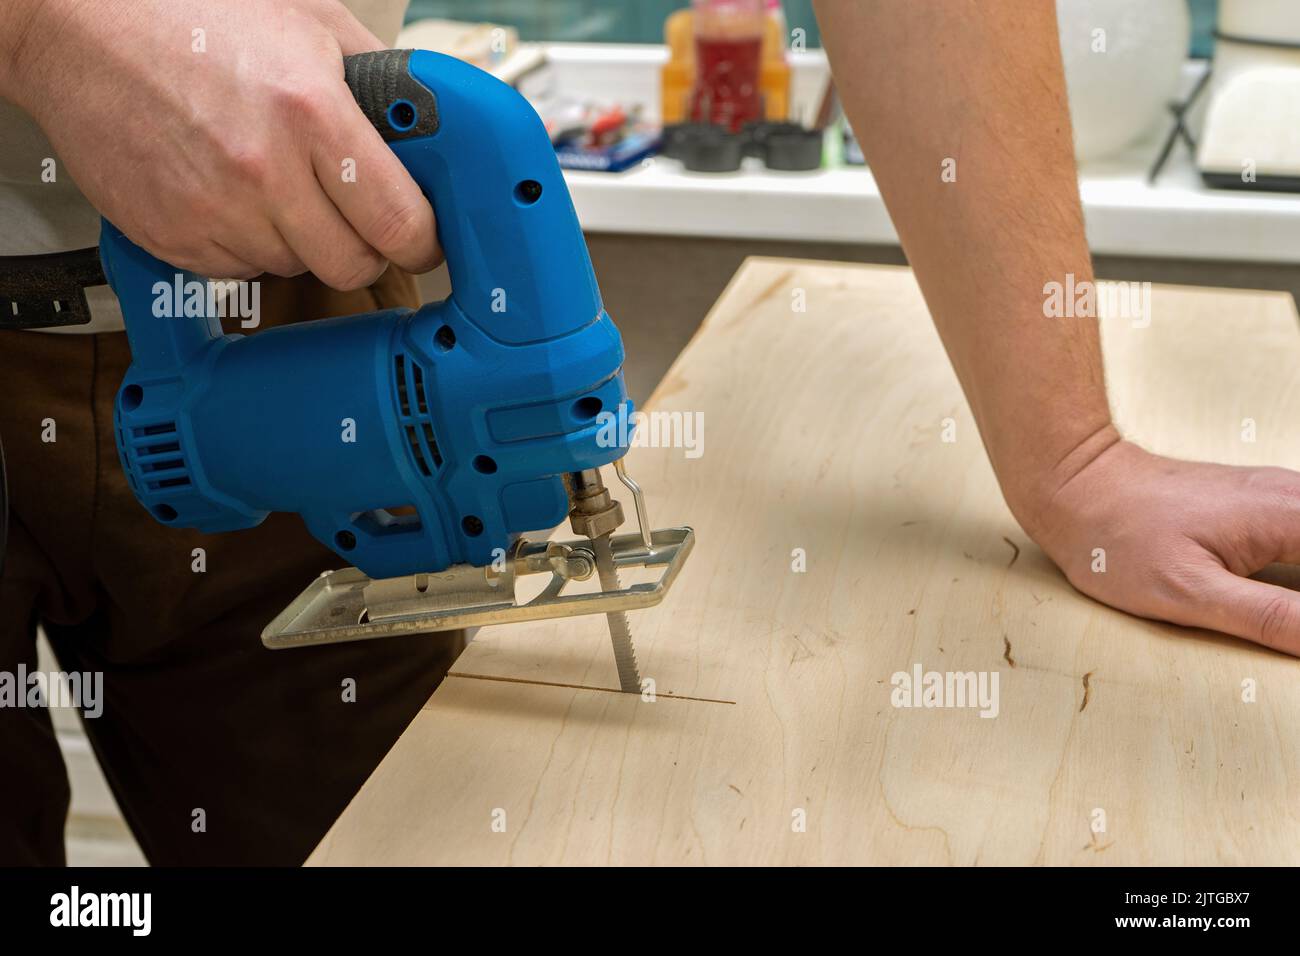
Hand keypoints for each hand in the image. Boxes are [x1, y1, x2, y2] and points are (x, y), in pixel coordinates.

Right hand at [3, 0, 439, 287]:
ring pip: (296, 269)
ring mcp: (214, 213)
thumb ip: (380, 80)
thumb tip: (430, 130)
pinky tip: (229, 191)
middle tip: (355, 216)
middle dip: (366, 247)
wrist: (77, 24)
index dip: (421, 240)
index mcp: (312, 115)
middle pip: (353, 266)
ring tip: (275, 182)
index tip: (421, 236)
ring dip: (301, 241)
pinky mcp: (173, 239)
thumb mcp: (310, 21)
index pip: (401, 225)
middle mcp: (264, 173)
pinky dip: (246, 242)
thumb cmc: (191, 11)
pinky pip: (239, 269)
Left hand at [1027, 433, 1299, 655]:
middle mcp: (1297, 496)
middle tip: (1283, 628)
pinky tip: (1285, 605)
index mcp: (1292, 516)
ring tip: (1282, 622)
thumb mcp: (1192, 594)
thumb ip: (1274, 619)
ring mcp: (1282, 496)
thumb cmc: (1120, 540)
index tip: (1296, 629)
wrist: (1076, 484)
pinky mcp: (1264, 506)